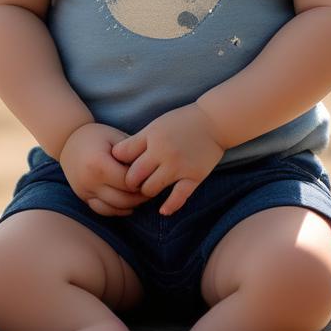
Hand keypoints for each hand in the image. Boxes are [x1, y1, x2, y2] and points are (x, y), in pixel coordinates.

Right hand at [58, 122, 154, 216]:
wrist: (68, 140)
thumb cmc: (97, 136)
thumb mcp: (116, 138)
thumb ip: (132, 153)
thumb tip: (151, 168)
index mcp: (99, 164)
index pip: (129, 182)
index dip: (144, 180)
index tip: (153, 175)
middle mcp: (89, 181)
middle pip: (123, 198)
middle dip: (141, 196)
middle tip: (152, 188)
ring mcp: (84, 191)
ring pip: (114, 208)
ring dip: (131, 205)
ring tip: (142, 195)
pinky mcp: (82, 197)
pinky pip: (102, 210)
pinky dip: (117, 210)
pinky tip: (128, 205)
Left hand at [109, 103, 225, 215]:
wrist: (214, 121)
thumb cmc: (181, 121)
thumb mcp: (156, 125)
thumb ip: (139, 141)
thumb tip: (116, 157)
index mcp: (151, 136)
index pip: (122, 155)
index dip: (118, 162)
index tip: (121, 166)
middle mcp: (163, 152)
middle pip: (133, 176)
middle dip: (130, 182)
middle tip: (133, 182)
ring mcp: (179, 166)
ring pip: (150, 189)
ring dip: (146, 191)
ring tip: (148, 188)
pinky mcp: (194, 176)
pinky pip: (178, 197)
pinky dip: (169, 206)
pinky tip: (163, 210)